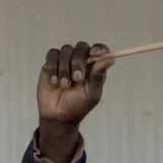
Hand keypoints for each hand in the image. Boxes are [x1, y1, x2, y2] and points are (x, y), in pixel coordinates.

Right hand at [36, 41, 109, 162]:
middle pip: (81, 48)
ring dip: (64, 68)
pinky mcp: (51, 62)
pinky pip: (52, 54)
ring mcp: (65, 60)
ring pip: (66, 50)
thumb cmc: (78, 105)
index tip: (96, 53)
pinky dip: (53, 66)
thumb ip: (98, 75)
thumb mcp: (91, 93)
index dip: (98, 48)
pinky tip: (54, 81)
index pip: (99, 50)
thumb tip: (111, 59)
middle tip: (77, 79)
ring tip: (64, 85)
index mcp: (94, 68)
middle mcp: (81, 61)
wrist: (57, 115)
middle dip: (78, 62)